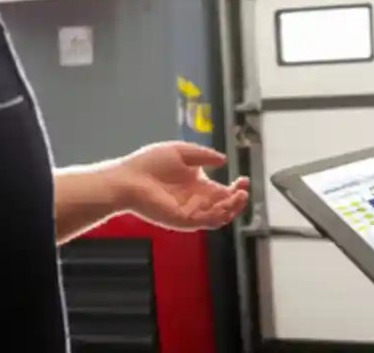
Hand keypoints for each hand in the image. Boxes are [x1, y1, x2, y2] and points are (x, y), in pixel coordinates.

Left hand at [112, 142, 249, 230]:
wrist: (129, 178)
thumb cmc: (150, 163)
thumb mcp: (182, 152)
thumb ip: (204, 155)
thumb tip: (224, 159)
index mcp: (197, 186)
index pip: (222, 192)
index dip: (236, 188)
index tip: (243, 179)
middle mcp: (196, 201)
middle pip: (224, 207)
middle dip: (238, 200)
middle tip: (244, 190)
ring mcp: (190, 212)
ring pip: (219, 217)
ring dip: (232, 209)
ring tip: (239, 196)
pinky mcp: (182, 219)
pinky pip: (205, 221)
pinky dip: (218, 215)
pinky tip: (224, 203)